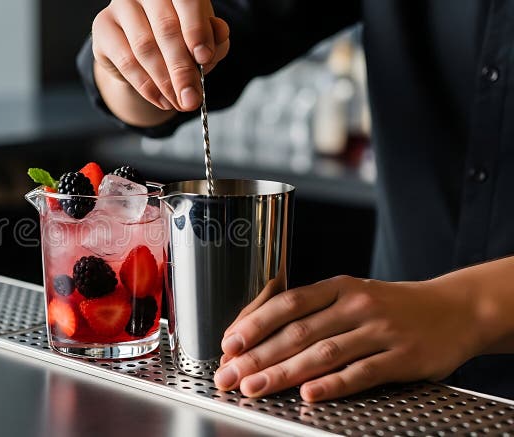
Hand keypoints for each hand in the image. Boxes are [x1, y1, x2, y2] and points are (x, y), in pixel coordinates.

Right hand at [92, 0, 229, 111]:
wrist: (141, 49)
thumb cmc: (178, 37)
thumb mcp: (202, 39)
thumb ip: (214, 38)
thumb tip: (220, 33)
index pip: (187, 2)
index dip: (197, 30)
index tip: (204, 58)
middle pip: (166, 29)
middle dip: (182, 68)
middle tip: (192, 97)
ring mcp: (121, 5)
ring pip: (145, 48)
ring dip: (164, 82)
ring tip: (179, 102)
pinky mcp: (103, 27)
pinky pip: (126, 61)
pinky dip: (146, 86)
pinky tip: (161, 100)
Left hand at [214, 275, 483, 401]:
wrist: (455, 309)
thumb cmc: (391, 306)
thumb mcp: (351, 295)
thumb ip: (311, 311)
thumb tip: (259, 332)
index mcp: (338, 287)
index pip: (287, 303)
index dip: (254, 324)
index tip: (229, 344)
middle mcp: (356, 305)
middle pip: (298, 332)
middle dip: (258, 356)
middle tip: (230, 375)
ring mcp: (380, 331)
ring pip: (323, 353)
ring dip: (284, 372)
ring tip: (255, 386)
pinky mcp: (402, 358)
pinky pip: (361, 373)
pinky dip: (332, 384)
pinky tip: (308, 394)